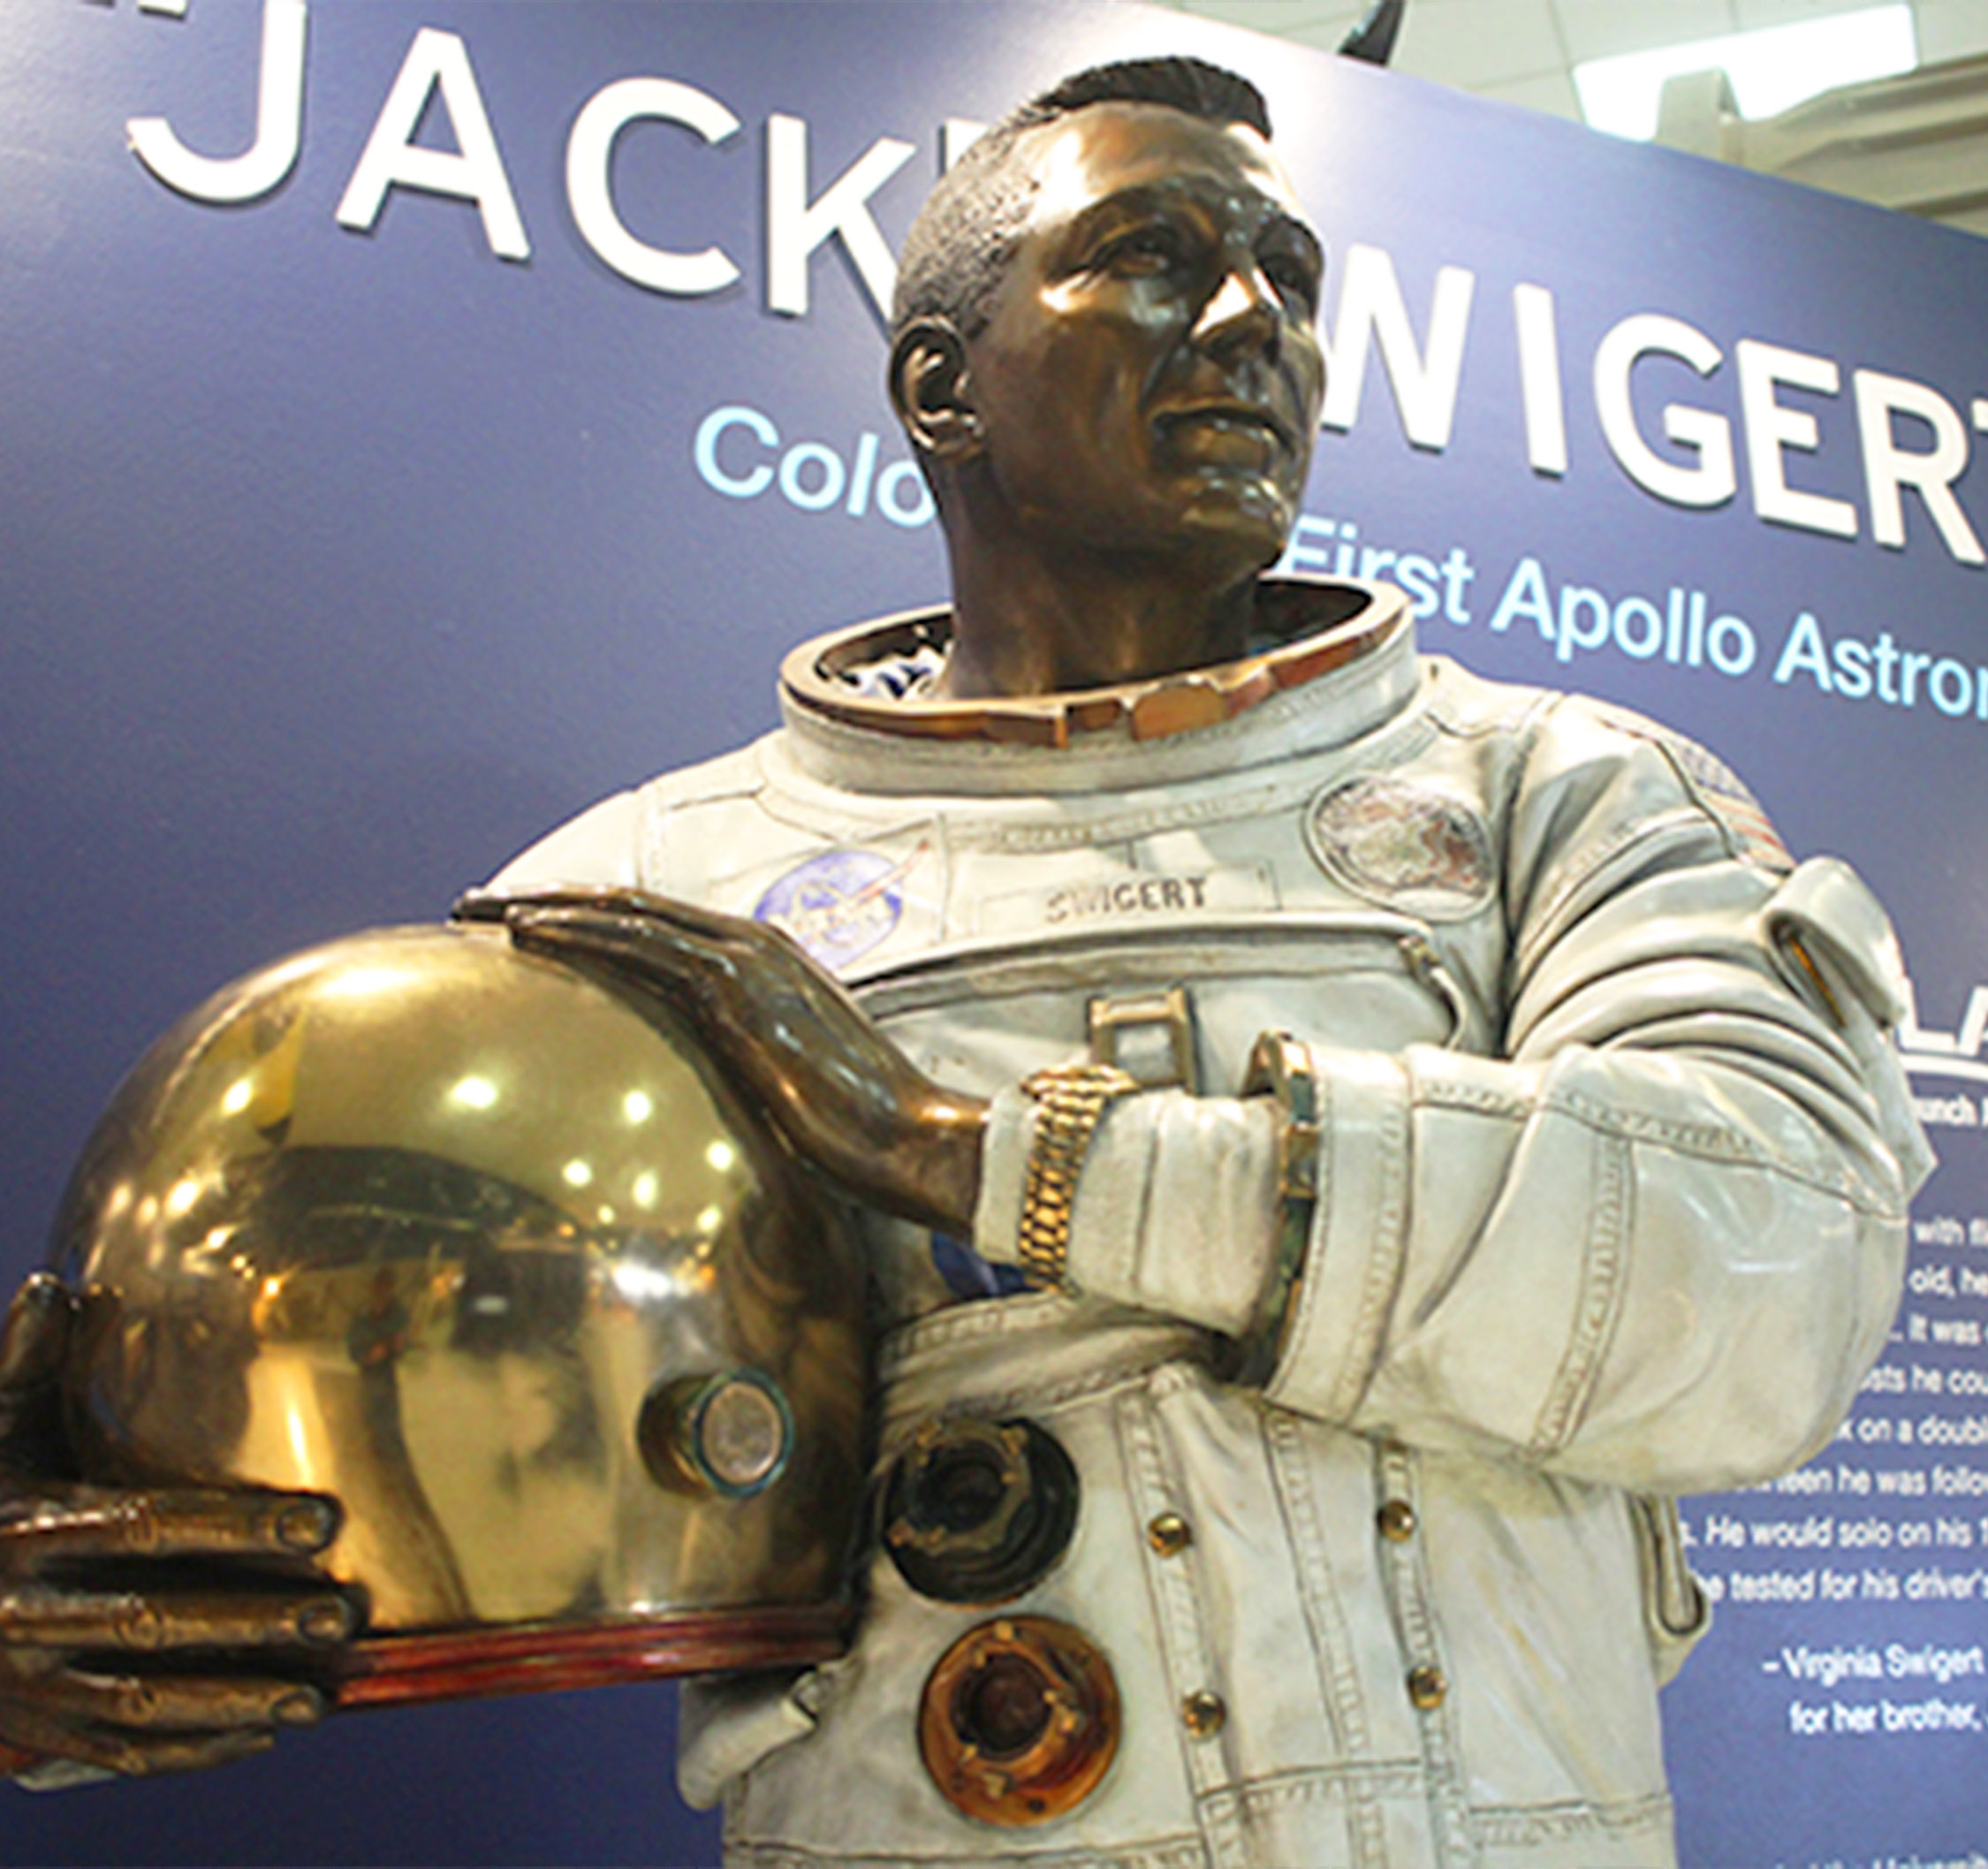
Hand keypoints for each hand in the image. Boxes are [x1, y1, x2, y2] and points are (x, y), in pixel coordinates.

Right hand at [0, 1274, 355, 1780]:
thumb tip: (54, 1287)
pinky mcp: (38, 1737)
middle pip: (154, 1621)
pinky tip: (264, 1732)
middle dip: (252, 1622)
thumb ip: (26, 1367)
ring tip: (320, 1693)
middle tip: (339, 1616)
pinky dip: (196, 1749)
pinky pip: (123, 1751)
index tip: (322, 1521)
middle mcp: (25, 1612)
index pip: (148, 1526)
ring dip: (236, 1699)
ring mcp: (30, 1685)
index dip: (236, 1525)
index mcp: (28, 1529)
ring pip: (144, 1701)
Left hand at [458, 887, 986, 1234]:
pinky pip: (636, 949)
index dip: (593, 919)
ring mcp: (742, 962)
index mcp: (766, 966)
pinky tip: (523, 934)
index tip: (533, 926)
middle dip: (551, 899)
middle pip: (630, 908)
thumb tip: (712, 1106)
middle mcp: (752, 948)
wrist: (908, 1139)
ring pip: (624, 915)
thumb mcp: (795, 1087)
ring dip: (546, 906)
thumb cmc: (863, 1131)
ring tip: (481, 909)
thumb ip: (751, 1070)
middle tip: (483, 905)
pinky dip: (576, 933)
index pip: (662, 929)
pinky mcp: (731, 991)